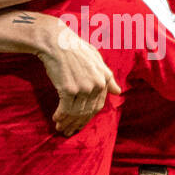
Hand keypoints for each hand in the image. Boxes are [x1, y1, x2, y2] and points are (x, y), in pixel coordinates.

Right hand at [38, 21, 121, 135]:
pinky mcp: (68, 89)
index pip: (98, 105)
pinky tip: (55, 119)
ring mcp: (82, 88)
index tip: (80, 123)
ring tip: (60, 127)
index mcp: (104, 79)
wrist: (57, 43)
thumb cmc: (75, 49)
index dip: (88, 117)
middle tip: (68, 130)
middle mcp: (96, 85)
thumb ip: (108, 78)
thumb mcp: (97, 60)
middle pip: (87, 112)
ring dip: (67, 122)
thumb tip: (119, 92)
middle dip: (77, 123)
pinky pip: (65, 108)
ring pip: (75, 112)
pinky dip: (60, 115)